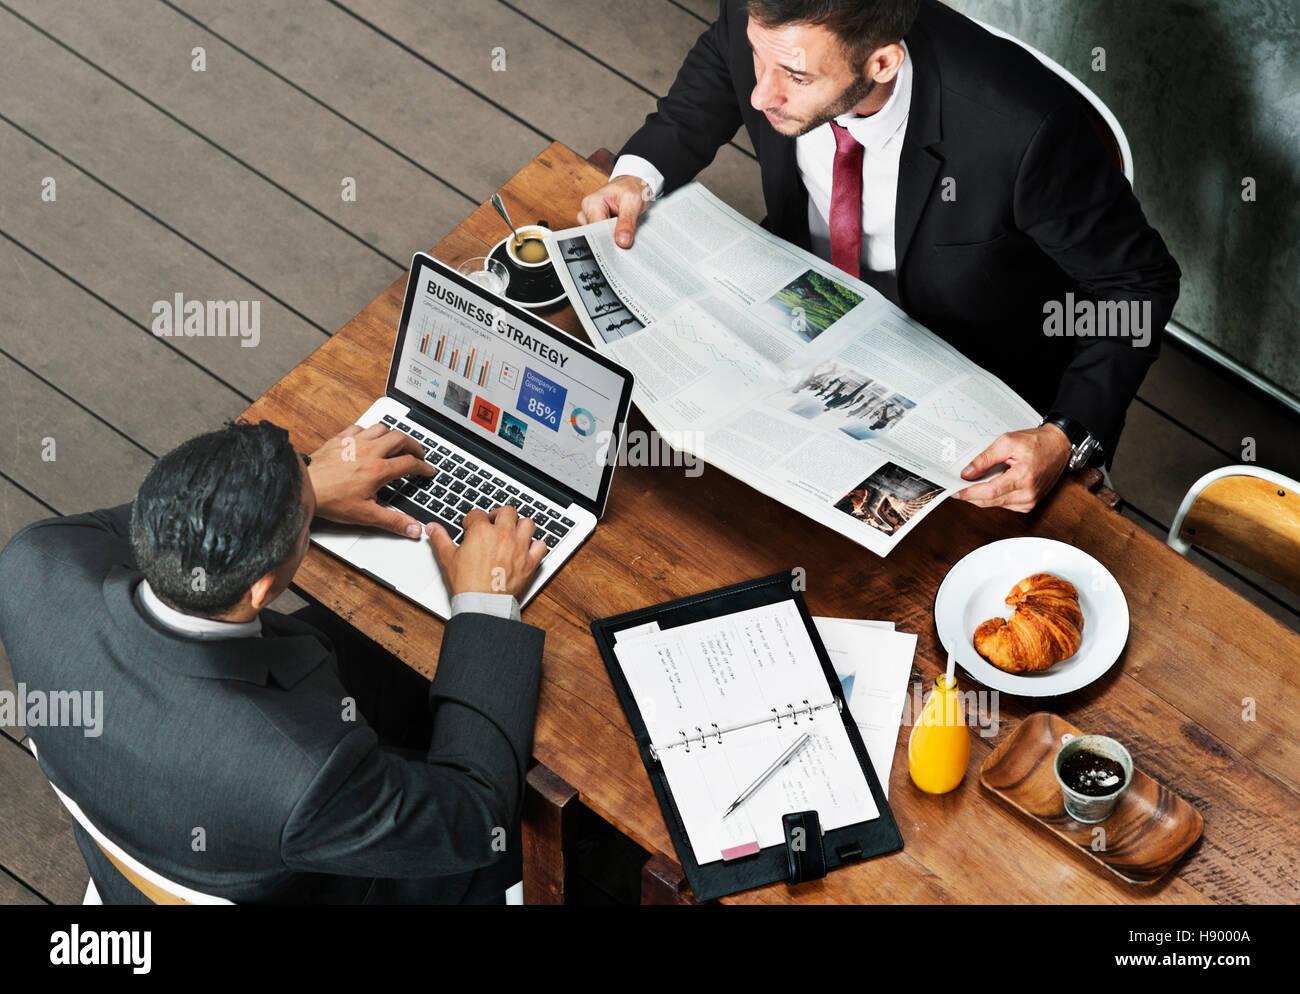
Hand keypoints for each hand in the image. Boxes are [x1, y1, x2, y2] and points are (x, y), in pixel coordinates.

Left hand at [307, 424, 434, 537]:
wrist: (304, 487)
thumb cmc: (331, 500)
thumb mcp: (366, 515)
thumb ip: (393, 521)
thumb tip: (413, 529)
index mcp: (378, 470)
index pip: (410, 463)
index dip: (424, 466)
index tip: (428, 470)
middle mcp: (369, 451)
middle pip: (401, 438)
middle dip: (414, 445)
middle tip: (418, 453)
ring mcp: (353, 442)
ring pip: (382, 428)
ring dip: (392, 434)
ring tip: (396, 443)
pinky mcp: (339, 439)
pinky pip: (359, 427)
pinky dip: (368, 431)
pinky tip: (368, 438)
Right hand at [427, 505, 547, 598]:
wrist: (482, 605)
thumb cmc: (466, 584)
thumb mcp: (448, 558)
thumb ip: (440, 539)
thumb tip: (432, 528)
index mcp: (482, 531)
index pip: (478, 514)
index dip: (472, 519)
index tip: (470, 526)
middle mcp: (503, 535)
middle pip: (507, 511)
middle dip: (498, 515)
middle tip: (493, 523)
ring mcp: (519, 547)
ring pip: (528, 523)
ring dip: (520, 525)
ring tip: (512, 531)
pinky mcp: (530, 562)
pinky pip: (541, 545)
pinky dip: (536, 545)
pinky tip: (528, 548)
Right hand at [577, 175, 652, 247]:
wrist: (631, 184)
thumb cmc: (630, 188)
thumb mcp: (633, 202)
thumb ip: (627, 223)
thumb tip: (622, 242)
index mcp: (591, 204)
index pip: (596, 232)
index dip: (610, 239)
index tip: (622, 243)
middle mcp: (586, 212)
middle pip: (597, 237)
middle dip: (612, 239)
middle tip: (626, 232)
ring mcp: (589, 220)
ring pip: (600, 239)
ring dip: (614, 237)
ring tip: (623, 225)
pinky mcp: (593, 225)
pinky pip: (603, 238)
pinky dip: (613, 237)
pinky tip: (619, 228)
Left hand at [953, 424, 1071, 512]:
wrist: (1059, 446)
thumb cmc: (1037, 442)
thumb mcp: (1007, 442)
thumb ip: (985, 459)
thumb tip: (968, 473)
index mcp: (1024, 478)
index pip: (990, 492)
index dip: (969, 493)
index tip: (955, 491)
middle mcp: (1028, 494)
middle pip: (990, 501)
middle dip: (972, 495)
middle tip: (958, 487)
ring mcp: (1030, 501)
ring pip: (996, 504)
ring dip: (983, 496)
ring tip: (975, 482)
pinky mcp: (1030, 504)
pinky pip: (1005, 504)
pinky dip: (994, 497)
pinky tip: (991, 485)